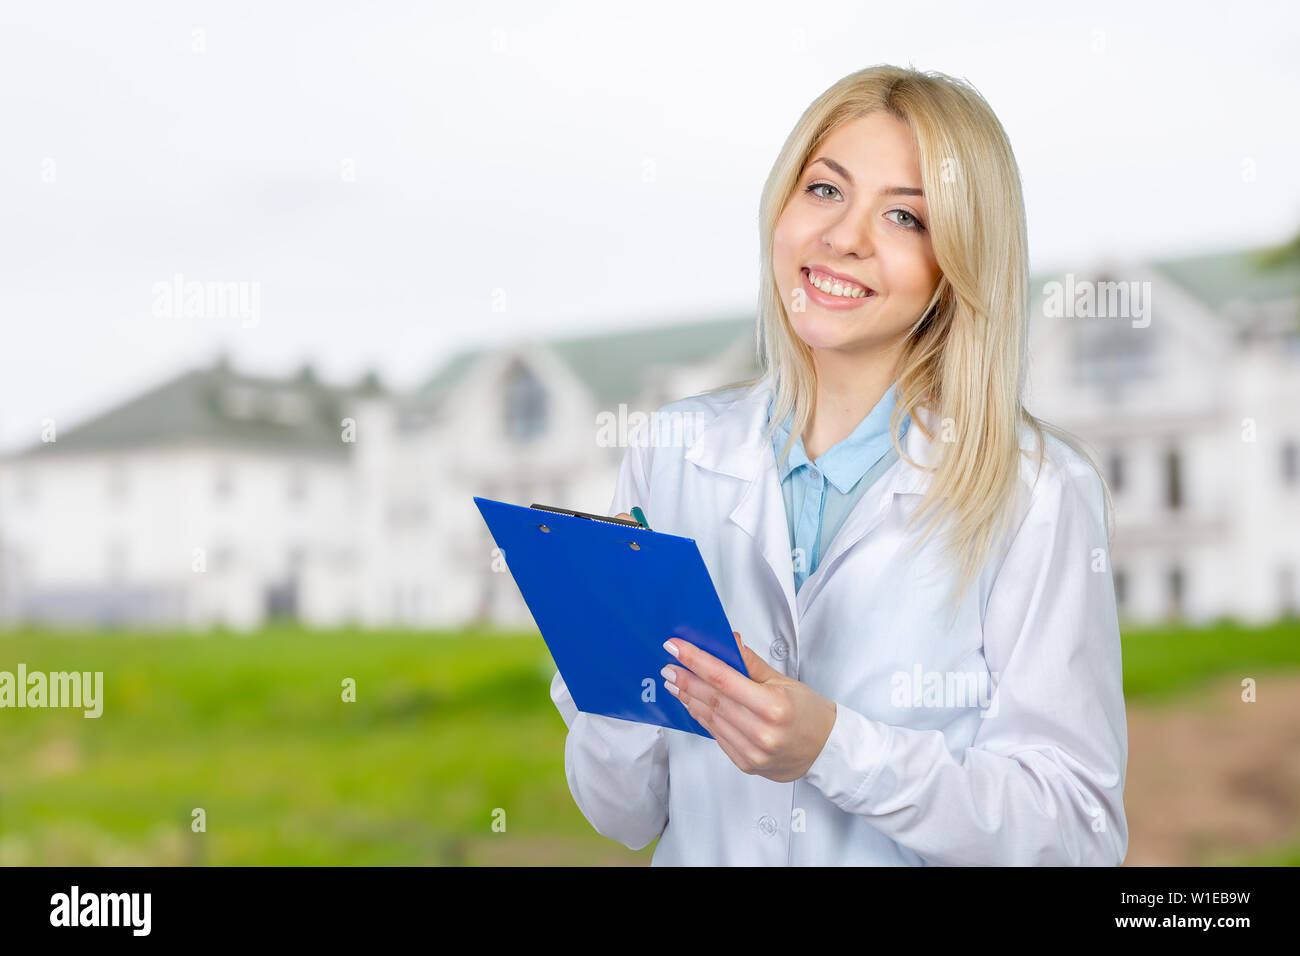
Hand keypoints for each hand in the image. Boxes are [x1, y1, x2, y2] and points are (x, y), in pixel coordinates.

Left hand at [661, 631, 837, 782]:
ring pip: (711, 719)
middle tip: (668, 665)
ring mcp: (753, 752)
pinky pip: (716, 736)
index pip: (724, 678)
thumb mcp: (783, 680)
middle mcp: (762, 732)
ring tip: (674, 683)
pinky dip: (702, 717)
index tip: (676, 648)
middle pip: (713, 700)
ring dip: (689, 699)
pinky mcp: (746, 763)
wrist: (825, 749)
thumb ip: (750, 662)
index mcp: (774, 707)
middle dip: (686, 680)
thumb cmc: (808, 712)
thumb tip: (727, 641)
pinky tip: (692, 704)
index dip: (696, 661)